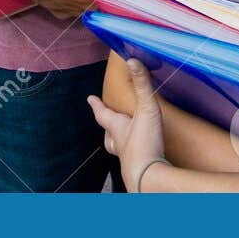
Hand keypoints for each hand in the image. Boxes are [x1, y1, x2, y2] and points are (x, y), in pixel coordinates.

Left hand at [88, 59, 166, 191]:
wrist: (149, 178)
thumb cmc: (144, 144)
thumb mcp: (145, 109)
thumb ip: (142, 84)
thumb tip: (132, 59)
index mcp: (117, 127)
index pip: (103, 113)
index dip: (97, 105)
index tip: (89, 99)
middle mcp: (120, 143)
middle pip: (108, 134)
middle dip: (107, 126)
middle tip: (105, 121)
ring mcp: (129, 158)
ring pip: (120, 148)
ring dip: (121, 142)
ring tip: (125, 139)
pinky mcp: (140, 169)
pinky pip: (135, 159)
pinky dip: (137, 155)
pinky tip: (145, 156)